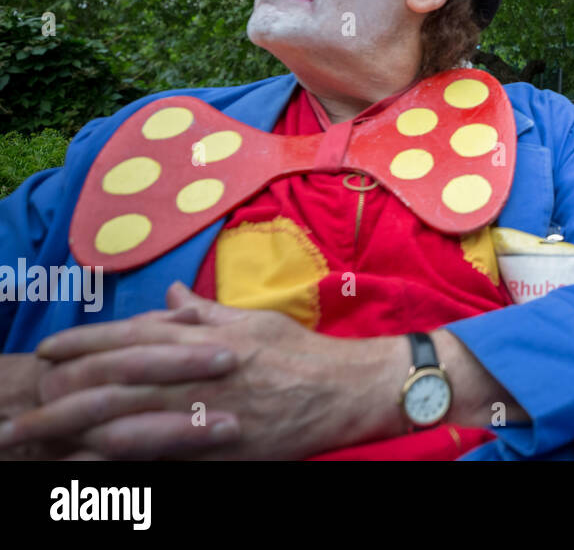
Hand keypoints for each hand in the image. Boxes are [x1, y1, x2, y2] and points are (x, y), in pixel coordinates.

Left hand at [0, 282, 405, 459]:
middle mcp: (198, 373)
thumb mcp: (254, 320)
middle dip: (59, 395)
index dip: (83, 343)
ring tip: (34, 442)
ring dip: (73, 433)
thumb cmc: (302, 353)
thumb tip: (172, 296)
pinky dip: (119, 465)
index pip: (131, 336)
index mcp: (205, 338)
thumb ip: (206, 312)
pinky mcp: (219, 450)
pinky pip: (159, 459)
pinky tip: (85, 471)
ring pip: (126, 422)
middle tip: (20, 410)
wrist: (348, 390)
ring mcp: (206, 414)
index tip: (46, 351)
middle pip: (114, 382)